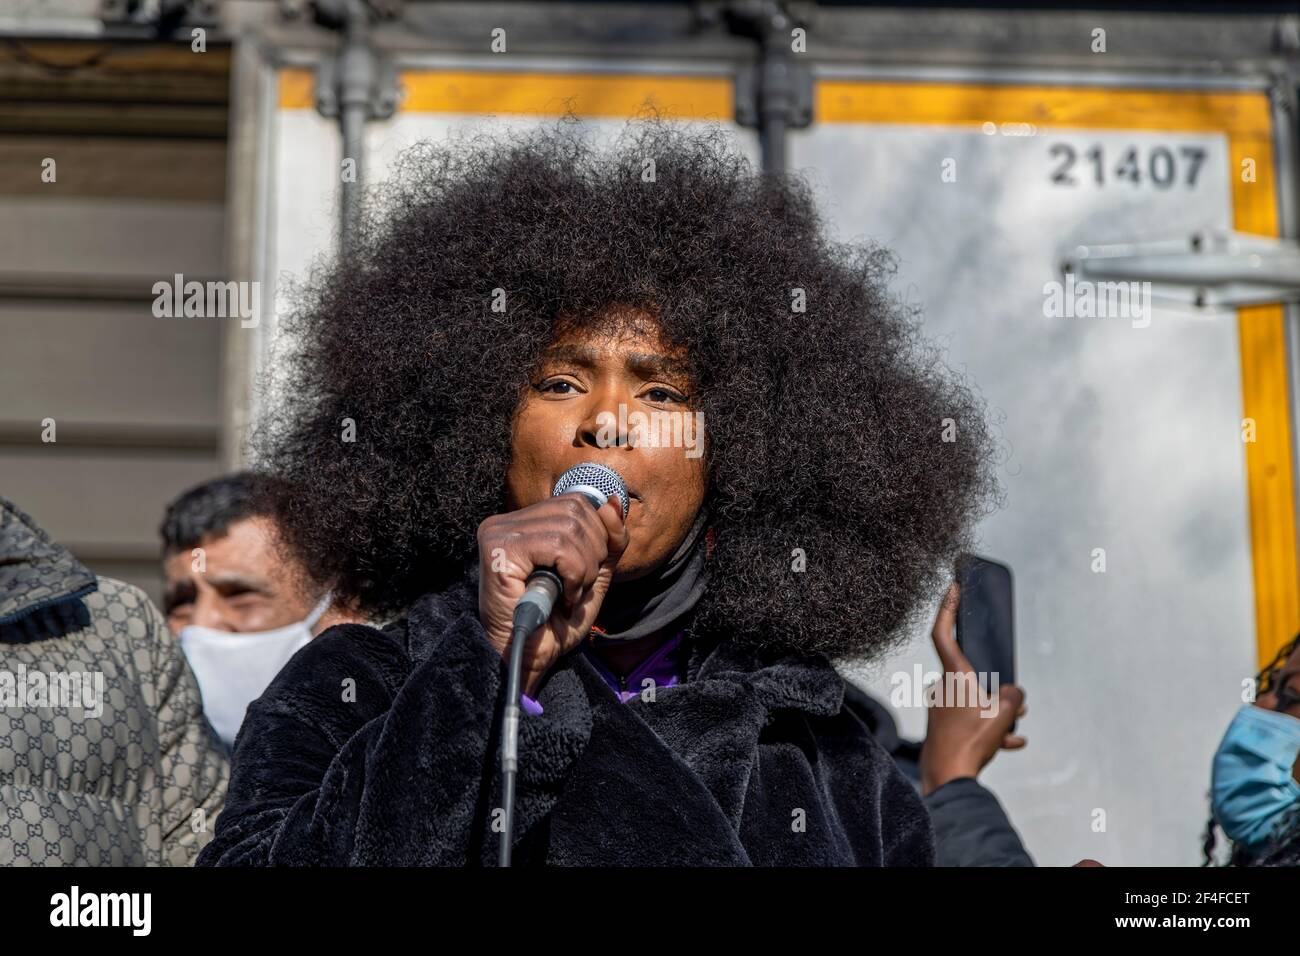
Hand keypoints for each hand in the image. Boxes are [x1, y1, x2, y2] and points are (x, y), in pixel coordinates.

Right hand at [477, 494, 628, 695]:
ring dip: (583, 569)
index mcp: (525, 523)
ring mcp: (499, 533)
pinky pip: (557, 546)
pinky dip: (572, 575)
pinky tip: (560, 597)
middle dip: (592, 553)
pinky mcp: (499, 549)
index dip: (598, 533)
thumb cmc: (554, 622)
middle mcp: (507, 522)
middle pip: (576, 510)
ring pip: (569, 528)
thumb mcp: (593, 575)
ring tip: (568, 595)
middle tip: (578, 587)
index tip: (590, 571)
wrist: (529, 660)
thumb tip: (613, 502)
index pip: (576, 502)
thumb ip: (608, 540)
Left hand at [920, 583, 1026, 795]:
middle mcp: (943, 688)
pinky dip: (992, 730)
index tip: (953, 586)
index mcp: (953, 676)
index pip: (944, 632)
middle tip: (1011, 702)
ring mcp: (942, 708)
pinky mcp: (945, 727)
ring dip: (997, 710)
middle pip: (972, 674)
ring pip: (976, 700)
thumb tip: (1014, 697)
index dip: (948, 607)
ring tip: (1015, 724)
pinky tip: (1011, 742)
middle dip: (995, 686)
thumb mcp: (1003, 714)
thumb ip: (1014, 697)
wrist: (947, 779)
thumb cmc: (970, 742)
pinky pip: (973, 722)